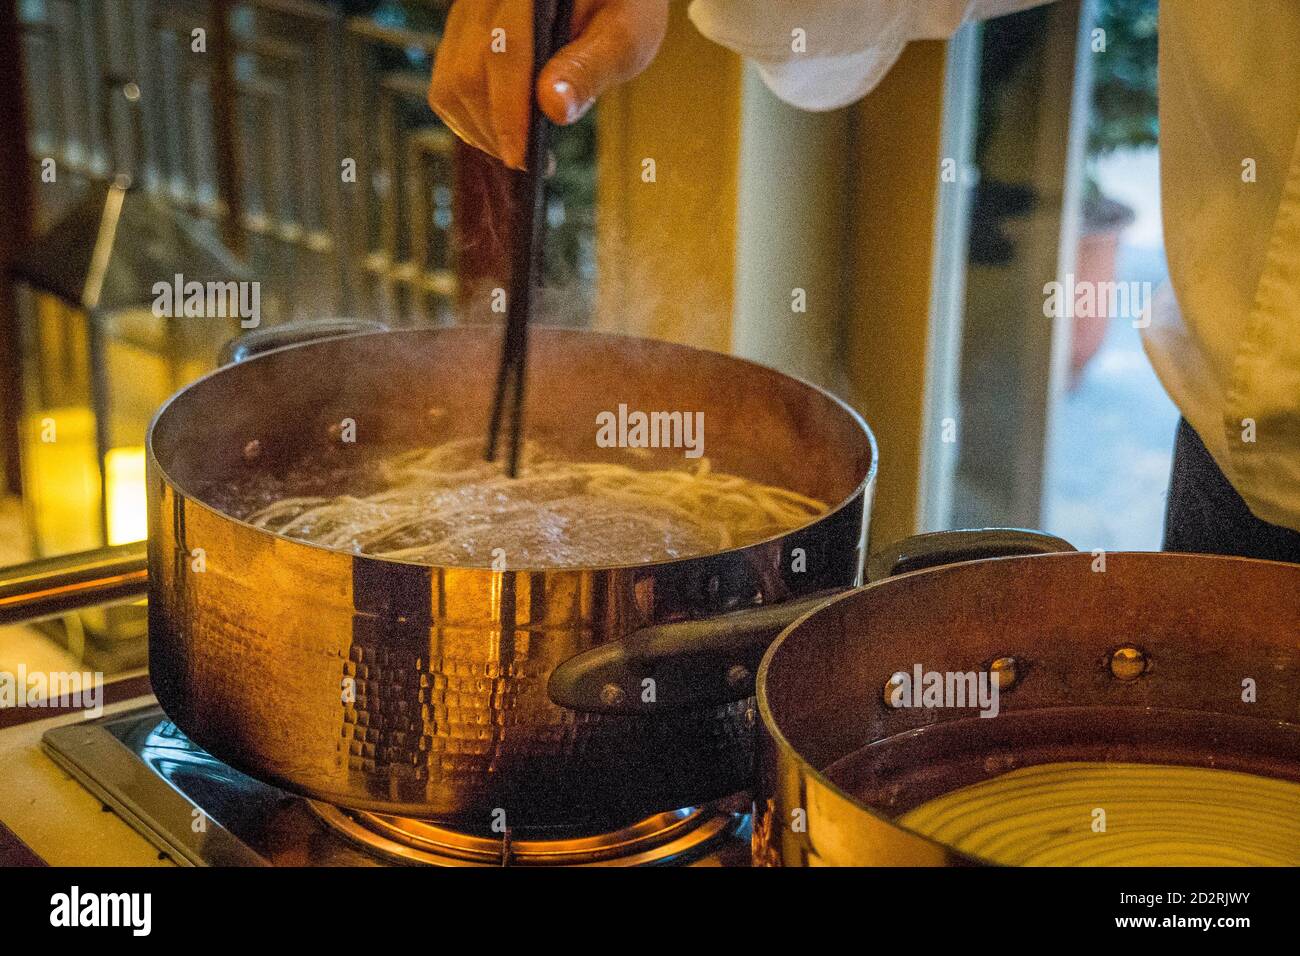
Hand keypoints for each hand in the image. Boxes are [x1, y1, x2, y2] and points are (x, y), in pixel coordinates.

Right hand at [428, 0, 668, 169]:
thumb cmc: (623, 7)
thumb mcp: (625, 35)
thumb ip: (590, 68)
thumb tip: (554, 108)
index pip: (502, 49)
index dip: (507, 109)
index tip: (520, 158)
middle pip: (466, 72)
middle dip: (493, 130)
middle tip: (529, 165)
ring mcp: (469, 14)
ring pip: (450, 84)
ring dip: (480, 131)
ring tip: (520, 153)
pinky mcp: (463, 34)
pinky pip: (449, 84)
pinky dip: (472, 119)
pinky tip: (506, 135)